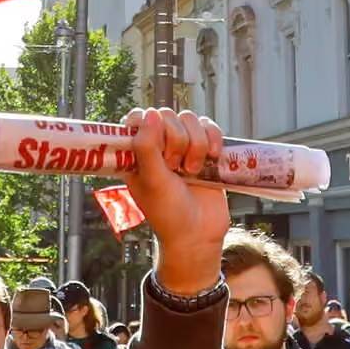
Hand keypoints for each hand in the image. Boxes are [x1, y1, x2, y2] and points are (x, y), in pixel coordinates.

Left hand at [125, 107, 228, 291]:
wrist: (199, 234)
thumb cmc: (169, 214)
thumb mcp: (153, 181)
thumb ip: (147, 147)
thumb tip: (150, 114)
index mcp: (136, 152)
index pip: (138, 117)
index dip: (151, 127)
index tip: (159, 151)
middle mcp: (158, 145)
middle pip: (167, 115)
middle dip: (177, 140)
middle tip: (175, 168)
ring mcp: (182, 145)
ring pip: (189, 118)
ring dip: (196, 143)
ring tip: (192, 170)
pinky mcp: (205, 149)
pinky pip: (209, 126)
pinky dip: (213, 139)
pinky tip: (212, 158)